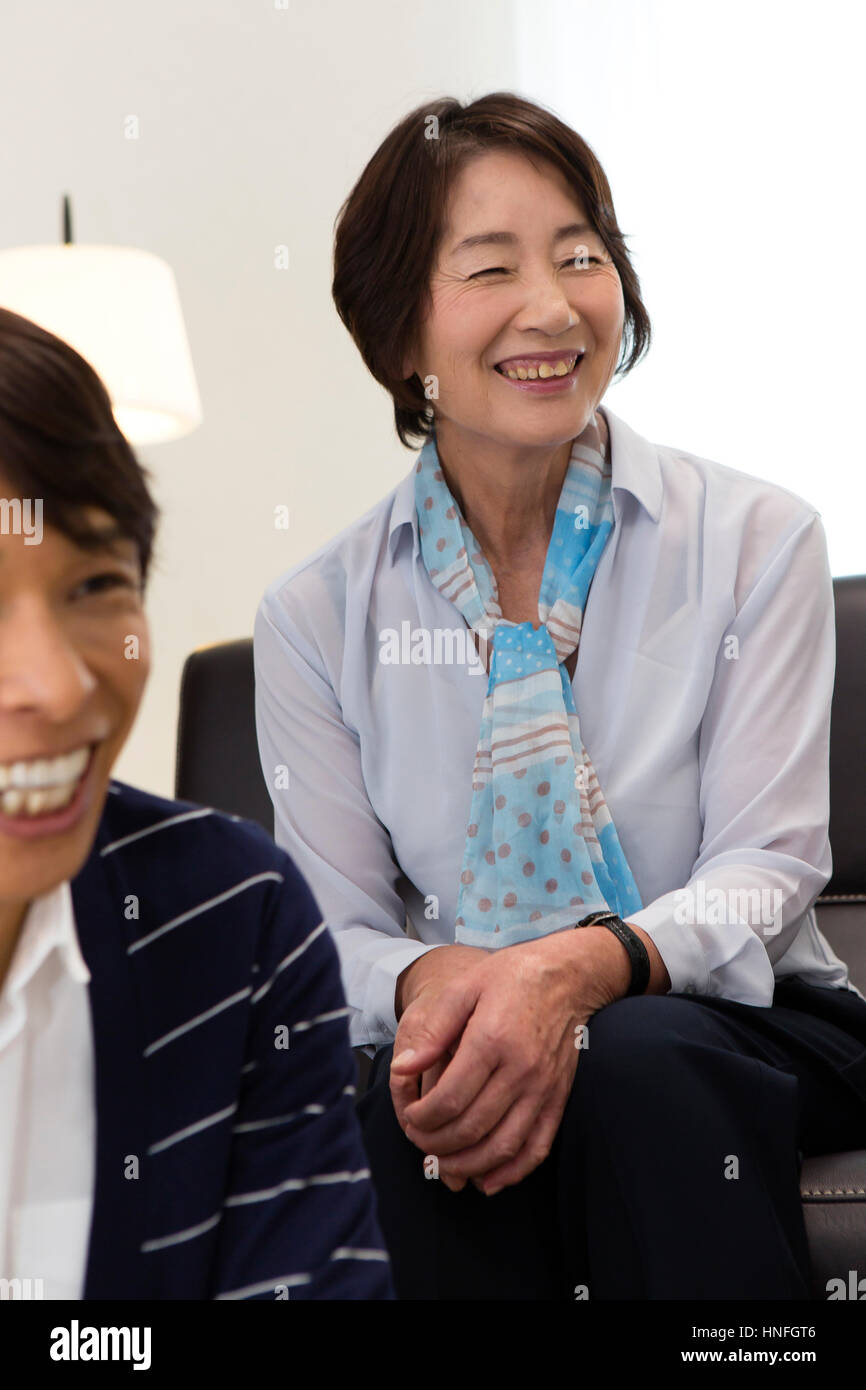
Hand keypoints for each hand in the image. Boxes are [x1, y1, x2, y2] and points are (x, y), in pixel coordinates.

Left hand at [390, 926, 638, 1195]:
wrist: (568, 976)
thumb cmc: (510, 978)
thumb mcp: (464, 988)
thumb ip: (433, 1031)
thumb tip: (403, 1069)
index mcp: (492, 1040)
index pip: (451, 1099)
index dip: (422, 1119)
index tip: (410, 1117)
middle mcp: (521, 1069)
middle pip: (472, 1127)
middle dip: (437, 1144)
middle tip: (419, 1141)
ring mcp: (543, 1088)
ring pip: (503, 1146)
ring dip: (468, 1165)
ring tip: (443, 1164)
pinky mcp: (558, 1099)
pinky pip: (537, 1148)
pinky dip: (511, 1172)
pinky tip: (487, 1181)